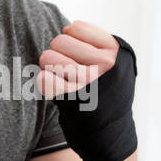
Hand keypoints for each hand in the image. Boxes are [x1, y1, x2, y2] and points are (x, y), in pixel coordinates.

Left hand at [37, 23, 138, 160]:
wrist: (111, 132)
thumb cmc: (107, 92)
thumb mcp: (116, 64)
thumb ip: (99, 44)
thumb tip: (68, 29)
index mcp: (114, 51)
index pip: (76, 28)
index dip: (70, 36)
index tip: (76, 50)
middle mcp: (104, 64)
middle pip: (59, 41)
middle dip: (57, 52)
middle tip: (65, 65)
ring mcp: (88, 81)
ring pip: (48, 58)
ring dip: (49, 67)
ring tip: (61, 77)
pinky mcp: (72, 99)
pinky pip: (44, 79)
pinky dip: (44, 81)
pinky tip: (53, 85)